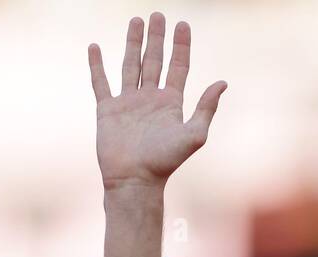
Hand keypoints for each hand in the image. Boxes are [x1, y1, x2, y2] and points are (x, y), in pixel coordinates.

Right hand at [88, 13, 226, 191]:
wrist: (135, 179)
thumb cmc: (165, 162)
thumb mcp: (194, 135)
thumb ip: (206, 108)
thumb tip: (223, 82)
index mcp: (171, 104)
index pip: (178, 67)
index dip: (181, 46)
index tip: (182, 24)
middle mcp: (150, 100)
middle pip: (155, 61)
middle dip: (157, 38)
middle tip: (158, 15)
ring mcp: (128, 103)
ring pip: (131, 65)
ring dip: (133, 43)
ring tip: (136, 21)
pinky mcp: (107, 109)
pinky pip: (101, 82)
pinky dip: (97, 65)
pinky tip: (95, 47)